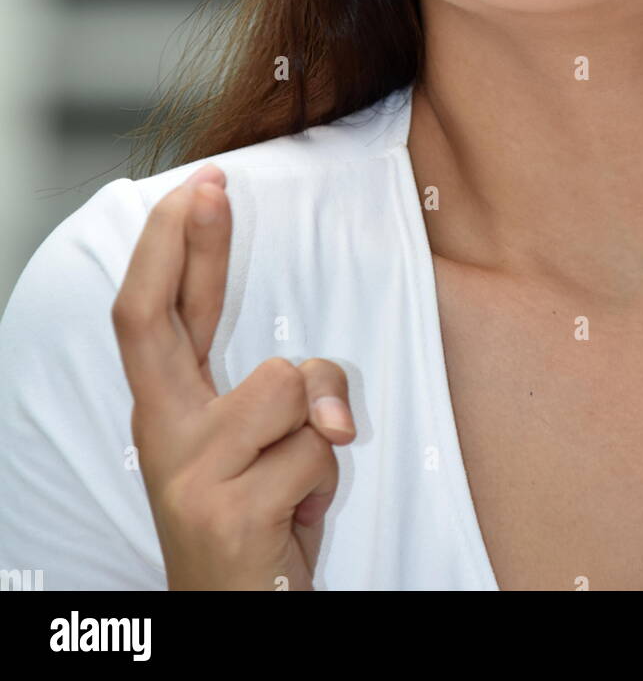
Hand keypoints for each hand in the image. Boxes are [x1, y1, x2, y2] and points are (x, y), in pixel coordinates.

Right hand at [112, 164, 354, 589]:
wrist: (239, 617)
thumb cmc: (257, 520)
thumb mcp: (269, 448)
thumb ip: (291, 393)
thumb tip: (331, 412)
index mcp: (167, 411)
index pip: (154, 314)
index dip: (172, 247)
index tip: (199, 186)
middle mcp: (162, 436)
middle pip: (155, 318)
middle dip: (188, 239)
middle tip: (209, 184)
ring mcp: (186, 475)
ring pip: (288, 384)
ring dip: (316, 428)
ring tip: (294, 478)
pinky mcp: (226, 512)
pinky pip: (316, 449)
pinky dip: (325, 479)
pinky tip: (297, 517)